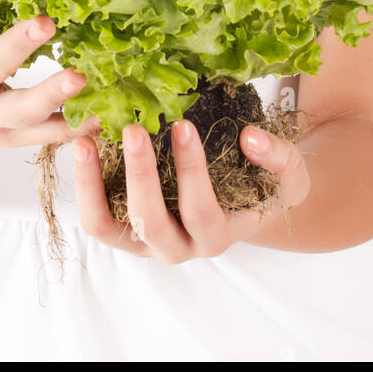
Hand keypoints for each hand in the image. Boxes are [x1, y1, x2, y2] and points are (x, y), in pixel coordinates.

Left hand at [72, 117, 309, 261]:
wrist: (245, 204)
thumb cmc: (266, 188)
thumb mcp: (290, 176)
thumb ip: (281, 159)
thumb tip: (252, 138)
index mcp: (217, 236)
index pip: (201, 210)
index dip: (191, 171)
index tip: (183, 125)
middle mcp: (177, 246)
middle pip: (150, 222)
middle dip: (140, 175)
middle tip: (133, 128)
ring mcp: (143, 241)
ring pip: (107, 228)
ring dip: (92, 186)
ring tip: (85, 141)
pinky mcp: (121, 228)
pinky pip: (95, 216)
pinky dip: (83, 185)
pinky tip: (82, 144)